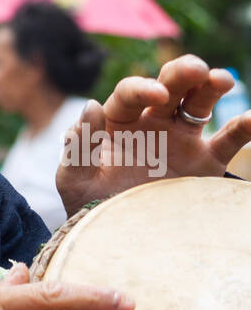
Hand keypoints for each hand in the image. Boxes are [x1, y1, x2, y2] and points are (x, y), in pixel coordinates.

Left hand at [57, 55, 250, 218]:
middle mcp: (151, 122)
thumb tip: (91, 105)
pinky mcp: (204, 163)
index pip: (130, 93)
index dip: (142, 87)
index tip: (157, 94)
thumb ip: (80, 144)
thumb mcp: (75, 180)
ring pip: (198, 103)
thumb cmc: (90, 208)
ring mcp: (180, 140)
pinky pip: (228, 141)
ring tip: (221, 79)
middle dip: (181, 72)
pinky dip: (244, 128)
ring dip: (211, 85)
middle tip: (197, 69)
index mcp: (119, 120)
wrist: (120, 241)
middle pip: (168, 86)